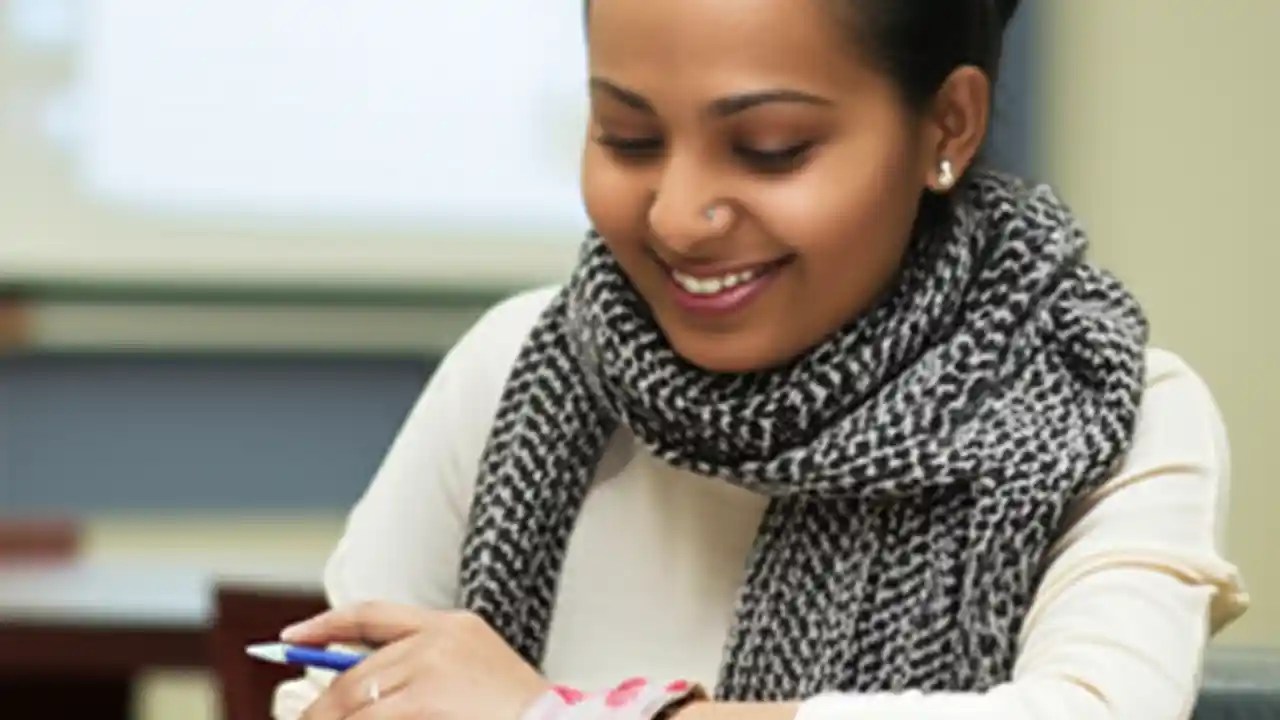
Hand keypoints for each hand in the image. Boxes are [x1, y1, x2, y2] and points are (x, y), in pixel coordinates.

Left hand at [285, 601, 547, 719]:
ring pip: (354, 701)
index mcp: (453, 626)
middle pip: (354, 672)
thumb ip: (421, 672)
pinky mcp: (426, 698)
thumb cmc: (517, 715)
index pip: (374, 614)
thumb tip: (355, 694)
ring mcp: (433, 666)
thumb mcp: (472, 679)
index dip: (327, 625)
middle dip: (321, 707)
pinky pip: (370, 718)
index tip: (290, 639)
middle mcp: (439, 637)